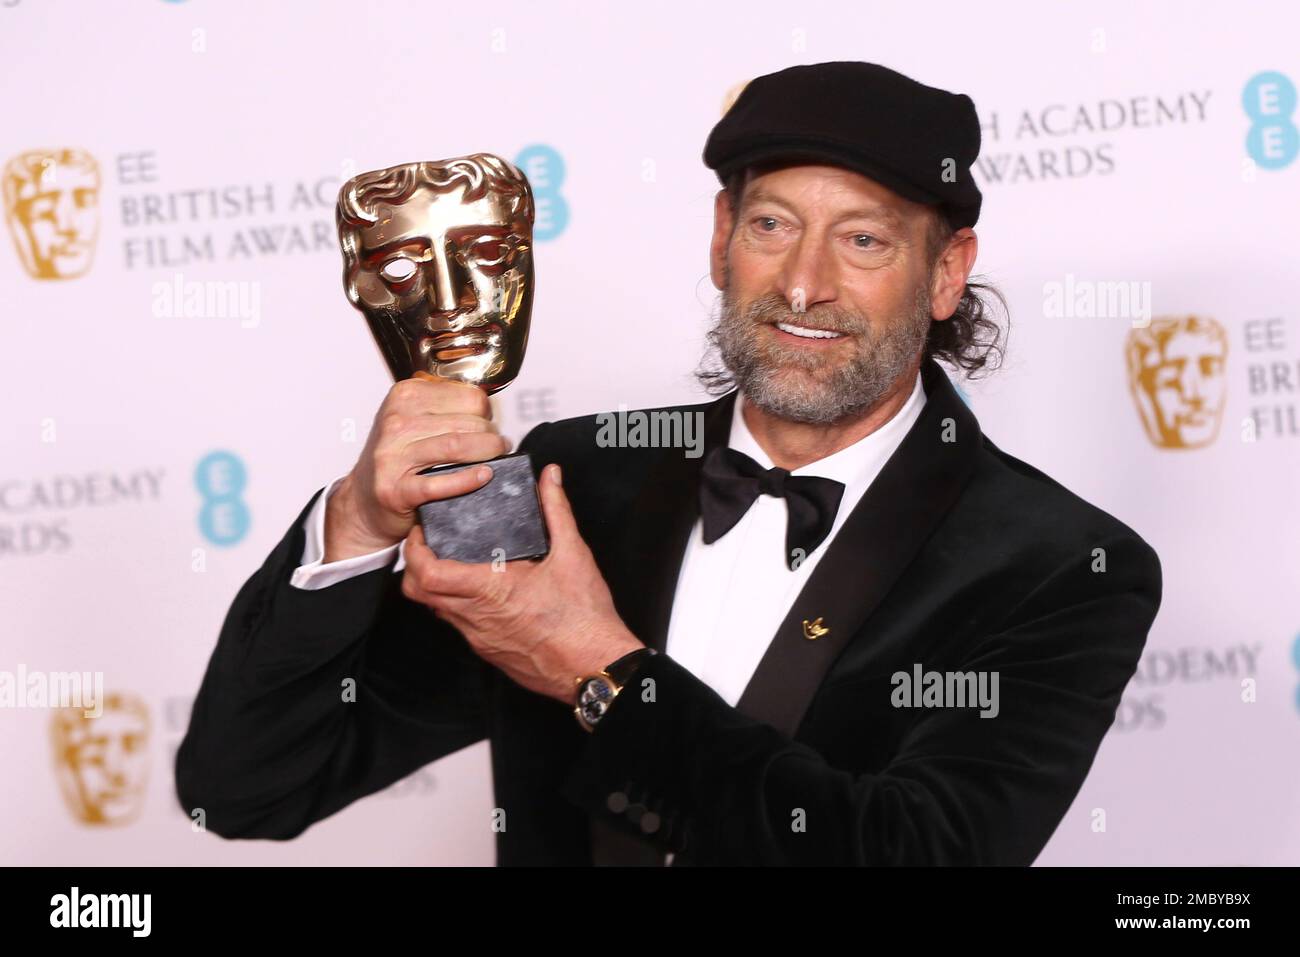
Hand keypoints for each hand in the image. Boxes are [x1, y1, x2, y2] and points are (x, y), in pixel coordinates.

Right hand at [325, 373, 510, 561]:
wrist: (364, 500)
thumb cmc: (396, 458)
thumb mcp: (412, 419)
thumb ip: (443, 408)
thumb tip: (488, 408)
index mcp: (404, 396)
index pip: (467, 396)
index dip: (485, 411)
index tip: (488, 422)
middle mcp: (396, 422)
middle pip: (468, 423)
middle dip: (491, 436)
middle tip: (497, 446)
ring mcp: (393, 456)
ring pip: (456, 446)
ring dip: (487, 453)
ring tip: (496, 458)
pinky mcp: (395, 489)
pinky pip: (439, 483)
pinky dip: (467, 480)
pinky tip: (483, 476)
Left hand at [400, 463, 644, 703]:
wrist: (594, 665)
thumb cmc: (583, 616)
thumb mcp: (572, 554)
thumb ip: (556, 509)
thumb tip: (550, 477)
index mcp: (489, 590)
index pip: (426, 574)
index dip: (414, 551)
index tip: (422, 532)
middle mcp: (475, 618)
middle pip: (418, 593)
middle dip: (415, 566)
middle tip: (430, 545)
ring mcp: (479, 639)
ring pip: (437, 611)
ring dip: (436, 587)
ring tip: (454, 562)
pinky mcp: (489, 652)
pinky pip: (459, 627)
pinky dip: (458, 606)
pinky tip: (481, 592)